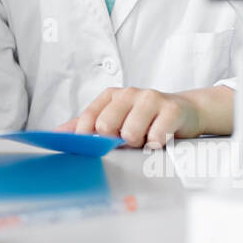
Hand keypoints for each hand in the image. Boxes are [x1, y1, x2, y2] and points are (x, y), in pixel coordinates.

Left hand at [54, 87, 202, 148]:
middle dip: (116, 141)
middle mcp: (129, 93)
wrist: (185, 111)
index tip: (91, 149)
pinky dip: (155, 145)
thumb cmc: (146, 118)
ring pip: (130, 133)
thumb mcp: (115, 117)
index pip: (88, 119)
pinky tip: (160, 139)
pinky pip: (155, 137)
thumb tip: (58, 133)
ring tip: (145, 138)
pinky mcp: (171, 109)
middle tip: (128, 140)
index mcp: (111, 96)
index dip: (86, 138)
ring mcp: (150, 98)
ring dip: (137, 143)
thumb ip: (87, 124)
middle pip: (105, 126)